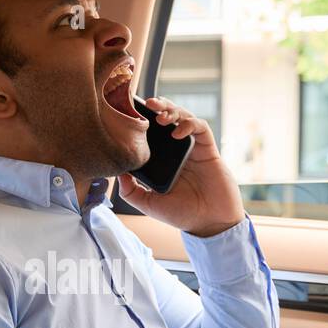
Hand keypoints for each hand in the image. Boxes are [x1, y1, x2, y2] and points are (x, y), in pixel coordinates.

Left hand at [116, 96, 244, 237]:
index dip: (142, 119)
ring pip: (183, 117)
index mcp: (161, 160)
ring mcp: (192, 148)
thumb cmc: (182, 214)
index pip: (150, 132)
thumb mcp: (149, 204)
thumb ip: (130, 191)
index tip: (129, 112)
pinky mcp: (208, 149)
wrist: (210, 222)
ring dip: (172, 111)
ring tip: (160, 116)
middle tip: (146, 104)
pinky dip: (189, 124)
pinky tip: (177, 132)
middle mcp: (176, 150)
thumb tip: (117, 172)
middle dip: (157, 107)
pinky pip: (200, 127)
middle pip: (166, 118)